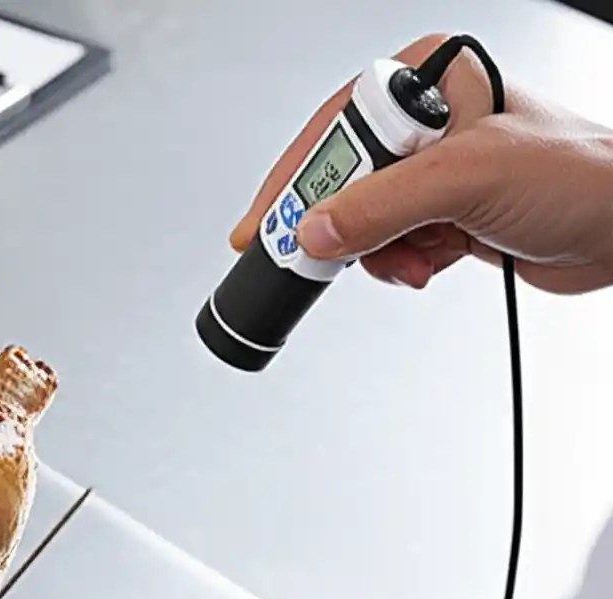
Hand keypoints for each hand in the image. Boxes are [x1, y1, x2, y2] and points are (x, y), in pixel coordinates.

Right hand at [229, 34, 612, 293]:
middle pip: (342, 179)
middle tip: (327, 254)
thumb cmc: (580, 177)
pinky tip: (429, 263)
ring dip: (379, 252)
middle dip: (348, 224)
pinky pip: (388, 242)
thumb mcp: (468, 179)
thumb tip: (317, 232)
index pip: (335, 129)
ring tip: (413, 258)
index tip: (274, 226)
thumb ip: (384, 206)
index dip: (302, 182)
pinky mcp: (442, 212)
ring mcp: (432, 170)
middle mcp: (425, 120)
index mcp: (426, 80)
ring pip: (361, 219)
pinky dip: (400, 263)